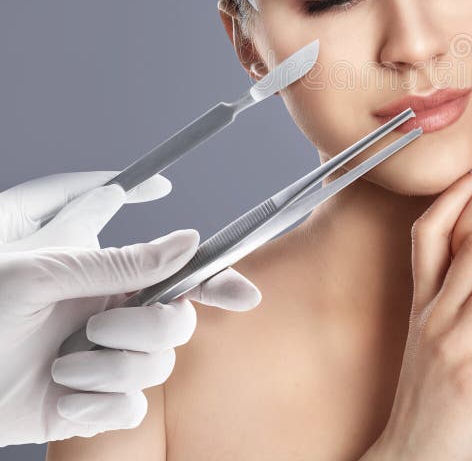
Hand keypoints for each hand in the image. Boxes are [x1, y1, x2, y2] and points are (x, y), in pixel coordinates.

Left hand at [0, 172, 260, 444]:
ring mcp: (106, 363)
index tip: (243, 296)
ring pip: (156, 370)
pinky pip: (127, 410)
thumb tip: (189, 242)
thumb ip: (121, 260)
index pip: (181, 275)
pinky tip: (63, 398)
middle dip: (143, 331)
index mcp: (112, 277)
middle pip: (176, 326)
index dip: (216, 281)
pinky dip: (96, 407)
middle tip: (98, 327)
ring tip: (63, 366)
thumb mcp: (48, 271)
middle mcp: (117, 318)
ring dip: (109, 371)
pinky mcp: (92, 406)